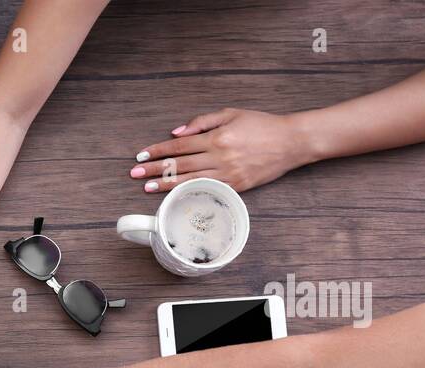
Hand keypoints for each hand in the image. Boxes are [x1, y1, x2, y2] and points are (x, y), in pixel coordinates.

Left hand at [130, 109, 309, 193]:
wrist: (291, 142)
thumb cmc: (260, 125)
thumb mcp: (231, 114)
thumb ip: (202, 122)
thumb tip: (176, 133)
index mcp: (217, 137)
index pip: (179, 146)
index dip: (158, 151)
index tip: (141, 155)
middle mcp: (219, 157)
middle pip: (180, 164)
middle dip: (155, 169)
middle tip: (134, 173)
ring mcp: (227, 174)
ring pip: (190, 180)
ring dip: (166, 184)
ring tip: (147, 187)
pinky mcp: (235, 187)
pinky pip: (207, 190)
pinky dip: (188, 193)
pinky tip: (173, 197)